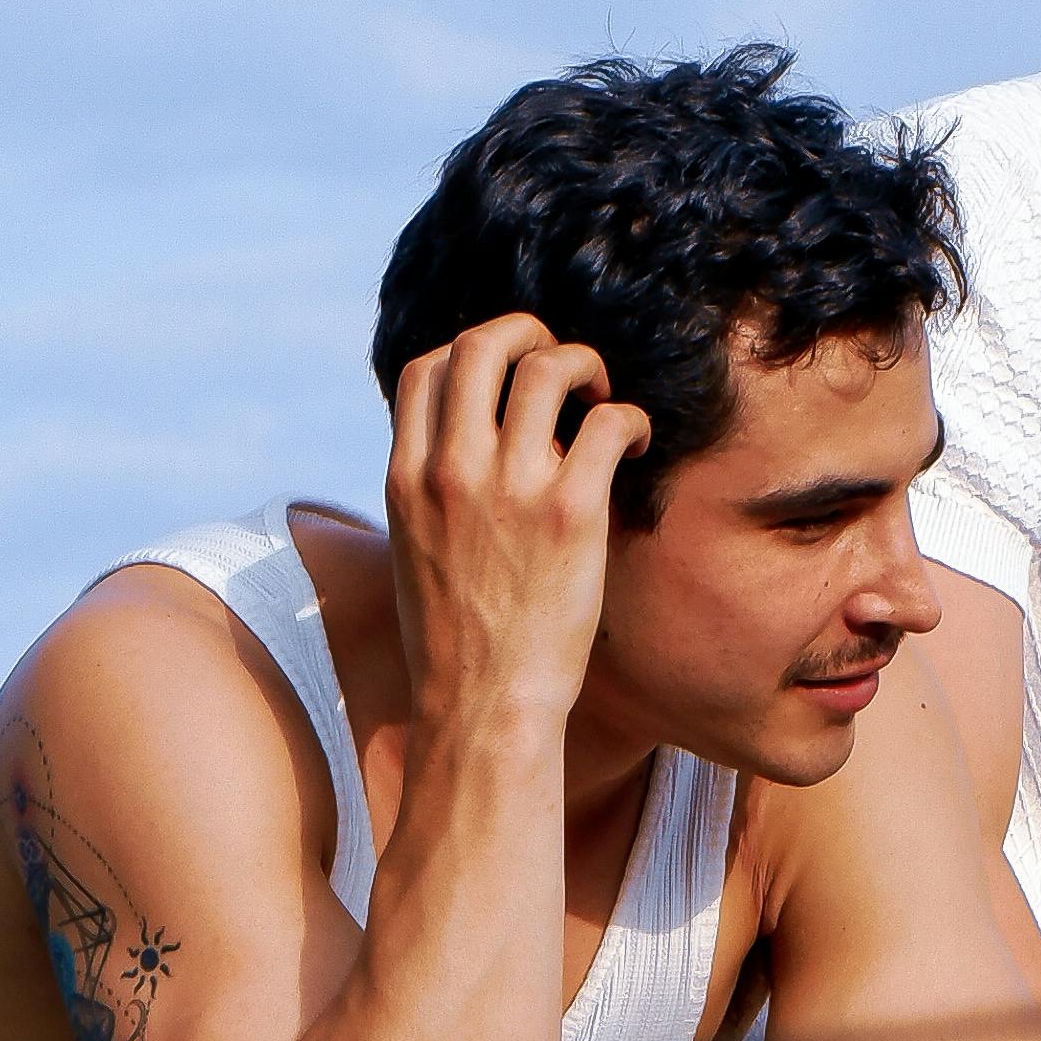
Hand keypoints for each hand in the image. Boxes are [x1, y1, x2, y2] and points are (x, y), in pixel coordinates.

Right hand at [384, 312, 651, 747]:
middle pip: (484, 344)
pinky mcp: (572, 512)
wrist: (483, 706)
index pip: (426, 367)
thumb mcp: (413, 547)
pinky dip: (630, 417)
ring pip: (549, 367)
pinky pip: (608, 420)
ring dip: (585, 366)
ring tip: (600, 398)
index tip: (505, 375)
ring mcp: (512, 487)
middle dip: (530, 334)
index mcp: (406, 476)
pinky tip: (635, 441)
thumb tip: (465, 442)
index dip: (471, 352)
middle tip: (562, 365)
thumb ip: (431, 487)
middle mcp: (452, 469)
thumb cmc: (455, 638)